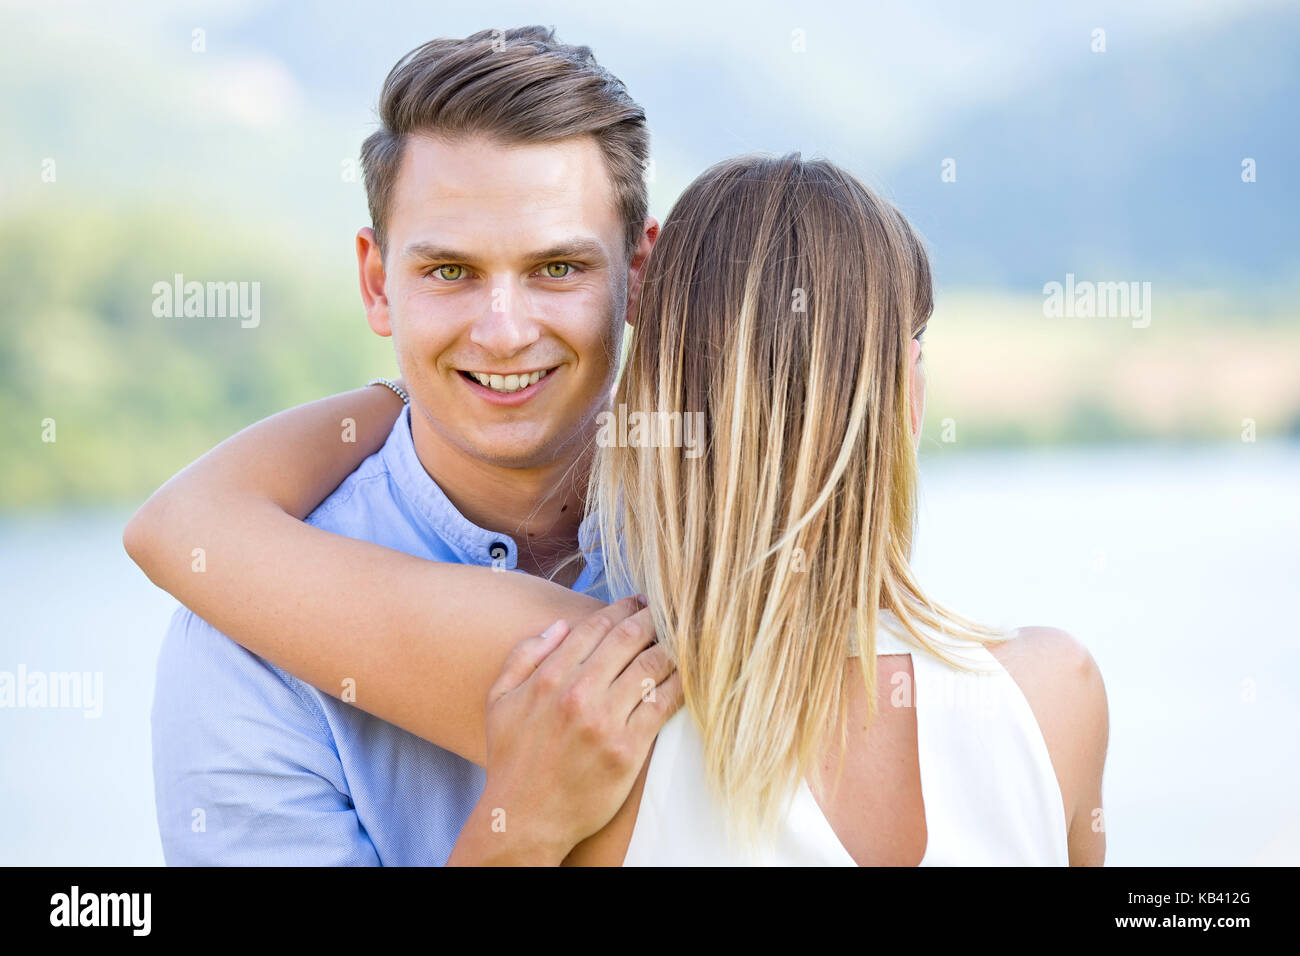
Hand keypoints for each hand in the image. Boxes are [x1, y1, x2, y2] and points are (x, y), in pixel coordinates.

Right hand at [446, 596, 682, 864]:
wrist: (523, 819)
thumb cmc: (512, 760)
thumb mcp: (499, 701)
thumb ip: (524, 656)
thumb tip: (559, 626)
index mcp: (549, 677)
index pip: (596, 626)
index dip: (623, 608)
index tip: (640, 602)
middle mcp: (578, 693)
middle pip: (629, 638)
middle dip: (653, 619)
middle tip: (669, 611)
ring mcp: (604, 721)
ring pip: (651, 666)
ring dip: (672, 647)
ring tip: (684, 639)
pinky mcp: (627, 749)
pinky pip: (663, 704)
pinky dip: (680, 684)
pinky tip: (690, 675)